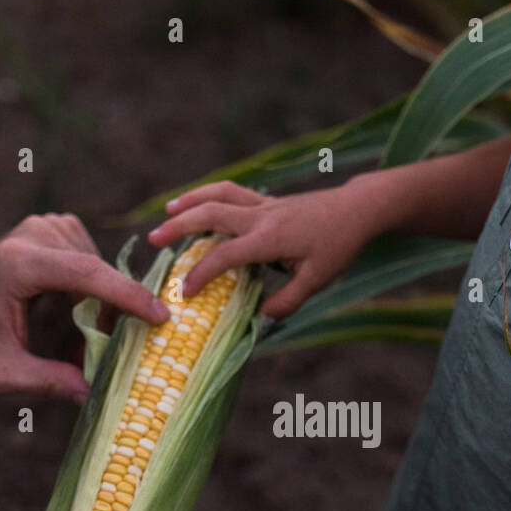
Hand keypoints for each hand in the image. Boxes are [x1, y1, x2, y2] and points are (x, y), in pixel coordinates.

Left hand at [0, 214, 170, 402]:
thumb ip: (43, 381)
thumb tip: (90, 392)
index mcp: (17, 264)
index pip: (86, 273)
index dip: (127, 294)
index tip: (160, 315)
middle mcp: (34, 235)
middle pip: (96, 272)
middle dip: (109, 313)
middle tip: (98, 349)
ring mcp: (46, 225)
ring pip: (99, 266)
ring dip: (100, 301)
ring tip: (81, 332)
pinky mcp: (55, 226)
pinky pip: (93, 258)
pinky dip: (93, 287)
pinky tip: (75, 308)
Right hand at [147, 180, 381, 317]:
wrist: (357, 210)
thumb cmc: (339, 245)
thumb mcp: (319, 280)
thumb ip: (289, 300)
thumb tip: (262, 318)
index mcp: (271, 238)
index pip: (226, 254)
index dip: (202, 273)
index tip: (183, 292)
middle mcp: (262, 216)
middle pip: (212, 214)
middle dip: (180, 226)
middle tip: (154, 240)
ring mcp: (263, 204)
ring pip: (219, 194)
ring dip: (190, 201)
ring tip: (166, 212)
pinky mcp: (266, 201)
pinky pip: (231, 191)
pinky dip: (209, 195)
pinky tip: (196, 203)